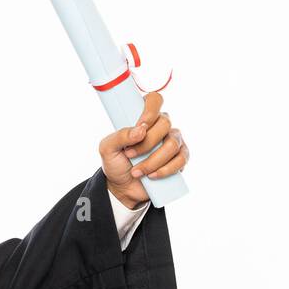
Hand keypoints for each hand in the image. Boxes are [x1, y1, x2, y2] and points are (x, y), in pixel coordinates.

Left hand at [98, 91, 189, 208]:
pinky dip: (165, 169)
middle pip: (165, 123)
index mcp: (143, 117)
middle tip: (129, 155)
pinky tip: (152, 176)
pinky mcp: (180, 158)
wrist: (123, 187)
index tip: (140, 126)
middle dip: (146, 143)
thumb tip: (140, 130)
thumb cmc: (116, 163)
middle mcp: (161, 126)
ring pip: (173, 143)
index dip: (150, 111)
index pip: (154, 100)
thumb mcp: (108, 148)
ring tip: (137, 171)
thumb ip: (120, 136)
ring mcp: (173, 141)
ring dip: (153, 160)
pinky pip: (181, 159)